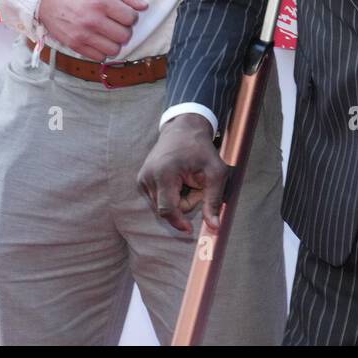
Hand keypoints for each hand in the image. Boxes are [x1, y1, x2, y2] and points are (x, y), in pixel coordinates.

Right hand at [37, 0, 146, 60]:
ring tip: (108, 32)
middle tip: (116, 22)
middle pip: (125, 35)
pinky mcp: (75, 45)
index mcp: (101, 2)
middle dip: (125, 29)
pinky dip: (103, 50)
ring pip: (114, 49)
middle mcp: (92, 20)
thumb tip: (144, 7)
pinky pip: (99, 57)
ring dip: (115, 42)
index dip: (131, 16)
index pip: (131, 18)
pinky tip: (98, 39)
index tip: (123, 12)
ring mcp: (83, 35)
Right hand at [137, 113, 228, 232]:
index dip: (179, 222)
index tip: (190, 229)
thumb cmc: (202, 149)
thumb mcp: (215, 172)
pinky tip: (177, 180)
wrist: (184, 128)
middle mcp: (148, 177)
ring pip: (162, 206)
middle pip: (166, 210)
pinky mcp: (142, 179)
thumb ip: (213, 200)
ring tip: (187, 180)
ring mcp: (142, 178)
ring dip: (178, 200)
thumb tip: (214, 226)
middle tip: (197, 185)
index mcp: (164, 174)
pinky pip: (158, 199)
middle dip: (184, 204)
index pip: (167, 210)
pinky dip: (171, 195)